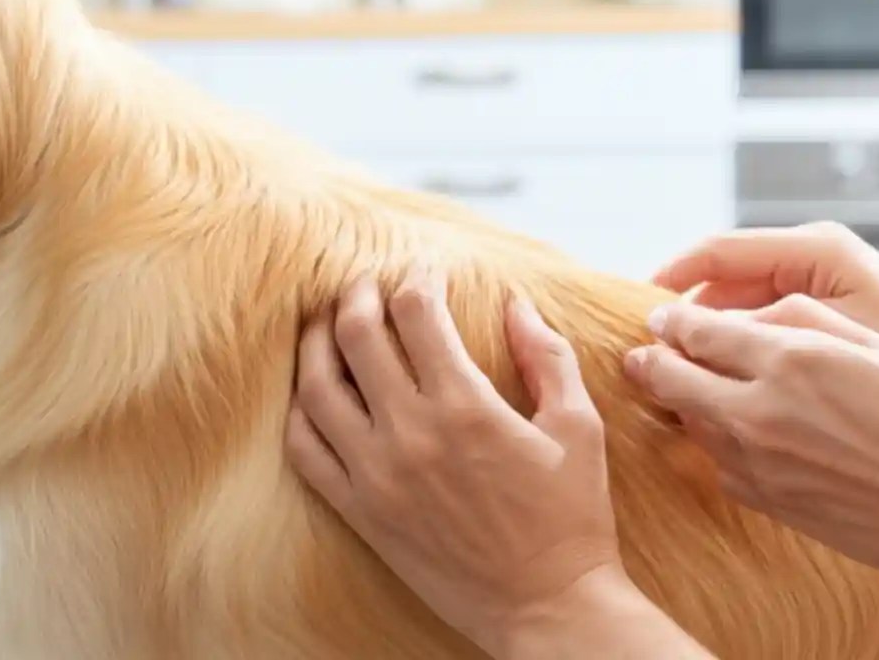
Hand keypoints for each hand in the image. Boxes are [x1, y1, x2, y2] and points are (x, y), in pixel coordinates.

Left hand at [286, 264, 626, 657]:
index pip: (418, 312)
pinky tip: (311, 392)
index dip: (418, 279)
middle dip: (359, 295)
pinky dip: (300, 411)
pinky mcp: (362, 512)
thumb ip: (547, 357)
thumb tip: (517, 304)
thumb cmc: (573, 516)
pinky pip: (306, 451)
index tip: (427, 273)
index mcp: (466, 406)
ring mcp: (377, 475)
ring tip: (327, 322)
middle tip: (366, 282)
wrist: (548, 605)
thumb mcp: (579, 426)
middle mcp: (410, 434)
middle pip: (358, 336)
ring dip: (317, 342)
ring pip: (318, 388)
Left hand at [622, 294, 878, 580]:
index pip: (700, 330)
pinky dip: (710, 442)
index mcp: (788, 359)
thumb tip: (753, 313)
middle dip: (650, 361)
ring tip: (672, 389)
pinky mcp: (763, 498)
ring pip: (689, 422)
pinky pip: (717, 462)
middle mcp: (757, 409)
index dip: (673, 320)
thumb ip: (806, 320)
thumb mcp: (877, 345)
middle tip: (639, 354)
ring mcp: (755, 460)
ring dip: (676, 403)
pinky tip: (724, 434)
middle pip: (672, 378)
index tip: (663, 317)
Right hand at [651, 222, 878, 403]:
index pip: (719, 251)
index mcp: (816, 250)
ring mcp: (825, 290)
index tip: (637, 313)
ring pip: (747, 307)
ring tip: (681, 374)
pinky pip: (772, 327)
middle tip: (648, 351)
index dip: (671, 279)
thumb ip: (766, 329)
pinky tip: (731, 385)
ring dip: (715, 336)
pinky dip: (747, 349)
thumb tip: (699, 334)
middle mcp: (817, 261)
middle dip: (687, 313)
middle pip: (727, 278)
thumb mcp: (838, 338)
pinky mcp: (836, 321)